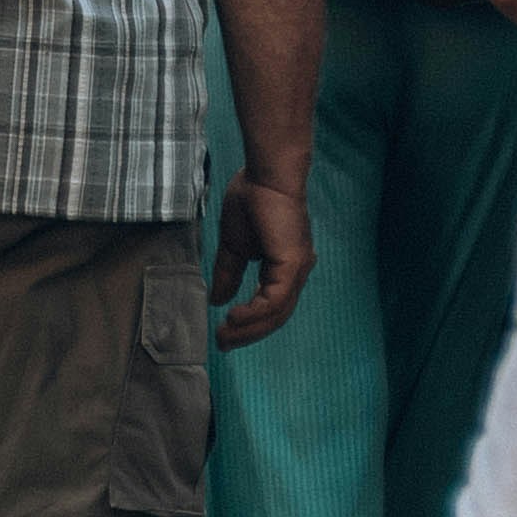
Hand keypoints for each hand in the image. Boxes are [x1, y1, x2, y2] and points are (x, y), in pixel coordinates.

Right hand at [208, 171, 312, 347]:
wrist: (266, 173)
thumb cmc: (252, 198)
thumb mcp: (234, 244)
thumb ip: (229, 273)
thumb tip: (218, 300)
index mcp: (285, 266)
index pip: (270, 306)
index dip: (249, 323)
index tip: (225, 333)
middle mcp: (296, 272)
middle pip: (275, 317)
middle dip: (247, 333)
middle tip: (223, 343)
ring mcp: (297, 270)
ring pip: (275, 314)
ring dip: (248, 328)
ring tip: (225, 335)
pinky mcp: (293, 266)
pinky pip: (274, 301)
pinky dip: (253, 313)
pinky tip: (233, 316)